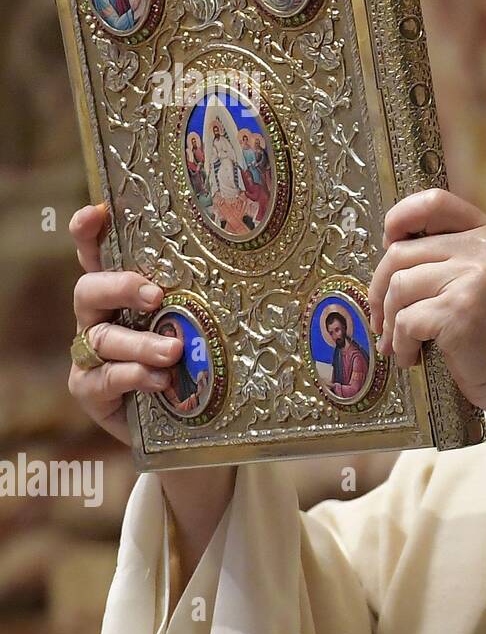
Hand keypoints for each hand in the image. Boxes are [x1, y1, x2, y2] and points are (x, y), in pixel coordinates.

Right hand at [67, 203, 181, 444]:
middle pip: (88, 290)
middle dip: (119, 288)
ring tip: (173, 351)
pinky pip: (103, 378)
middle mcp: (100, 318)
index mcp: (123, 294)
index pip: (97, 256)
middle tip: (156, 295)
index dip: (88, 234)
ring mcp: (91, 355)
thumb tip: (248, 267)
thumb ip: (203, 299)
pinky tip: (160, 380)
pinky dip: (132, 376)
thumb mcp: (201, 323)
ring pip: (100, 339)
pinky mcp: (91, 390)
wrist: (184, 420)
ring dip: (139, 343)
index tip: (96, 212)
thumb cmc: (194, 361)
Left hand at [369, 189, 485, 453]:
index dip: (399, 218)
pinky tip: (412, 357)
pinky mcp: (458, 312)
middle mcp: (484, 249)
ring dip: (389, 321)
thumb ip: (451, 255)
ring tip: (400, 342)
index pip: (433, 201)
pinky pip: (404, 321)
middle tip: (383, 318)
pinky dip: (401, 345)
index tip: (388, 245)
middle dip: (380, 290)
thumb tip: (389, 248)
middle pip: (400, 252)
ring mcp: (473, 279)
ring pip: (398, 287)